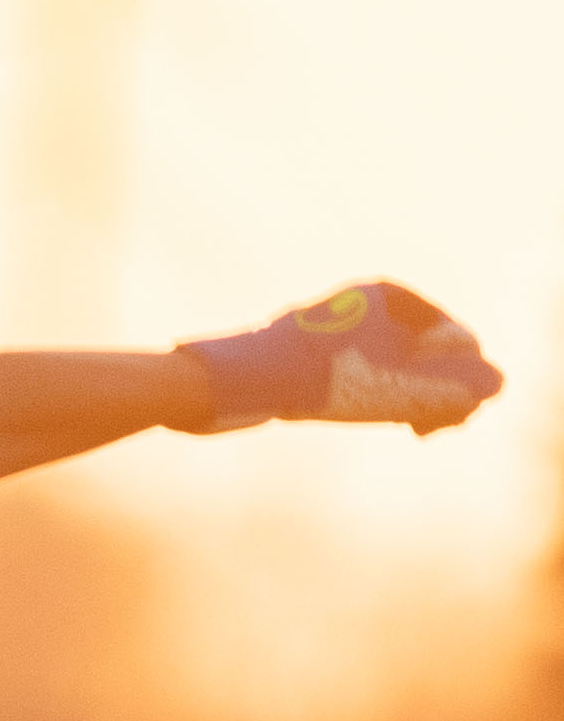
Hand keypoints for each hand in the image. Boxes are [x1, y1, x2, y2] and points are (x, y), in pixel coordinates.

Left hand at [178, 282, 501, 436]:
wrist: (229, 384)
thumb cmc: (314, 377)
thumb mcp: (391, 385)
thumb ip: (447, 386)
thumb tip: (490, 386)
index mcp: (380, 294)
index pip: (441, 330)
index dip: (459, 370)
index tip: (459, 409)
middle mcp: (355, 307)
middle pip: (413, 348)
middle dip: (433, 387)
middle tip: (437, 426)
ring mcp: (328, 335)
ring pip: (383, 367)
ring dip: (405, 398)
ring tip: (416, 426)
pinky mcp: (303, 364)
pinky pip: (353, 379)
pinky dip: (372, 400)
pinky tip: (375, 418)